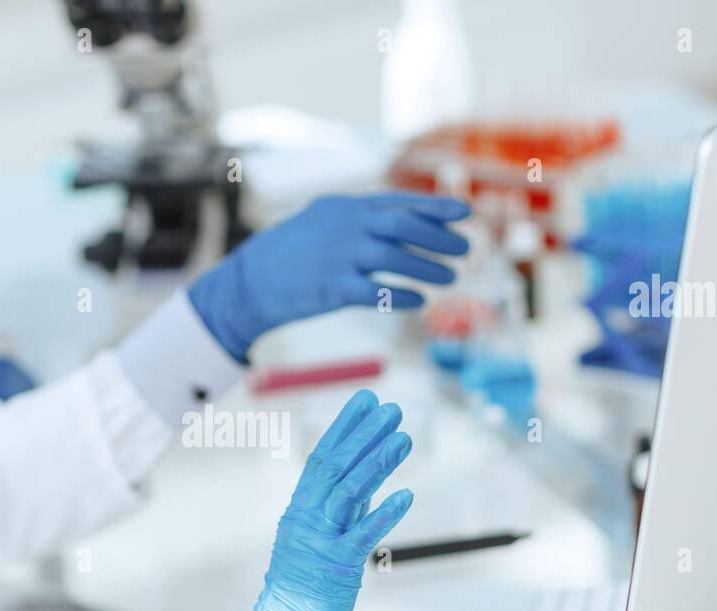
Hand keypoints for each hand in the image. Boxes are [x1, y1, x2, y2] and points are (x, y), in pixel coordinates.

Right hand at [188, 192, 470, 362]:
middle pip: (403, 226)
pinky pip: (377, 292)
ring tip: (451, 278)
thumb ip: (357, 220)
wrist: (249, 283)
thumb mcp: (322, 222)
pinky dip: (401, 296)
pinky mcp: (332, 288)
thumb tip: (400, 223)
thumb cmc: (289, 255)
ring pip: (396, 258)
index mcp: (345, 207)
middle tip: (467, 248)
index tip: (465, 212)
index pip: (399, 203)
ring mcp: (339, 256)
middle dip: (439, 237)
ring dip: (428, 268)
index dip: (435, 208)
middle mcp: (345, 227)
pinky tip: (419, 301)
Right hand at [192, 390, 414, 610]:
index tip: (365, 402)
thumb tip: (367, 488)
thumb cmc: (297, 602)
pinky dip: (384, 512)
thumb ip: (338, 519)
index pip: (322, 460)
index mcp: (300, 514)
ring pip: (349, 491)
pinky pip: (362, 535)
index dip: (345, 428)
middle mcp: (306, 522)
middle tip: (388, 406)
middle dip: (363, 432)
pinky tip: (406, 494)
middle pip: (335, 466)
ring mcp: (319, 544)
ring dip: (378, 460)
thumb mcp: (316, 549)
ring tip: (403, 436)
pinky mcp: (336, 570)